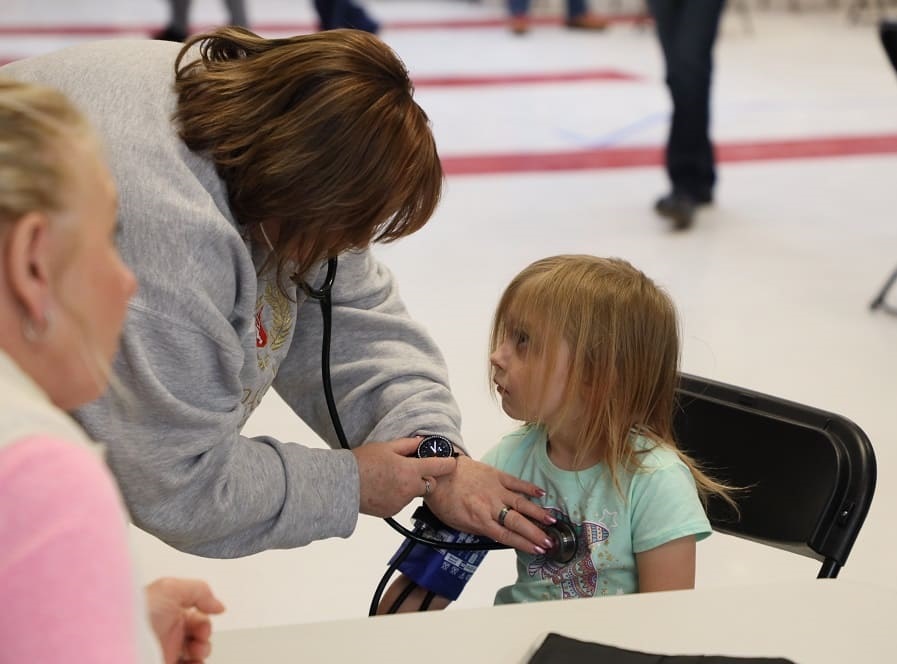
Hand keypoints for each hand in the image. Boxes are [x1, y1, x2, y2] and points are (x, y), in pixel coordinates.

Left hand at [145, 577, 225, 663]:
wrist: (119, 639)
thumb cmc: (138, 612)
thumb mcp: (171, 588)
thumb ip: (200, 590)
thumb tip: (218, 606)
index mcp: (169, 611)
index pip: (196, 616)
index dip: (205, 619)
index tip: (204, 622)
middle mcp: (167, 632)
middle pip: (198, 636)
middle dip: (205, 637)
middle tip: (199, 638)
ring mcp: (165, 651)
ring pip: (195, 654)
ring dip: (203, 652)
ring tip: (196, 652)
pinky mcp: (163, 663)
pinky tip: (194, 662)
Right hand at [352, 437, 457, 517]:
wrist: (343, 485)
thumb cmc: (362, 463)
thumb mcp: (386, 447)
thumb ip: (408, 445)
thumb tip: (421, 442)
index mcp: (410, 471)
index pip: (439, 467)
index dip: (448, 463)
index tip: (452, 462)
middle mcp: (409, 489)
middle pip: (428, 484)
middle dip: (424, 477)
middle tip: (409, 469)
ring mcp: (400, 502)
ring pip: (412, 494)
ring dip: (408, 487)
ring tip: (388, 478)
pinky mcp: (391, 512)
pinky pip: (400, 503)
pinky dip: (396, 496)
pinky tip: (382, 488)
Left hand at [424, 455, 555, 553]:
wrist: (436, 474)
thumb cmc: (443, 500)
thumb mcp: (457, 524)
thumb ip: (479, 530)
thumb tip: (497, 535)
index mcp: (480, 520)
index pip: (507, 536)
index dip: (524, 544)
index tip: (537, 550)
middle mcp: (490, 506)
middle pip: (518, 522)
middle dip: (536, 533)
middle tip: (550, 541)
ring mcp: (495, 489)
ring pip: (521, 503)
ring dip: (538, 513)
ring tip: (552, 522)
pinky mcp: (496, 475)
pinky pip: (516, 482)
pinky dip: (529, 488)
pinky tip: (541, 494)